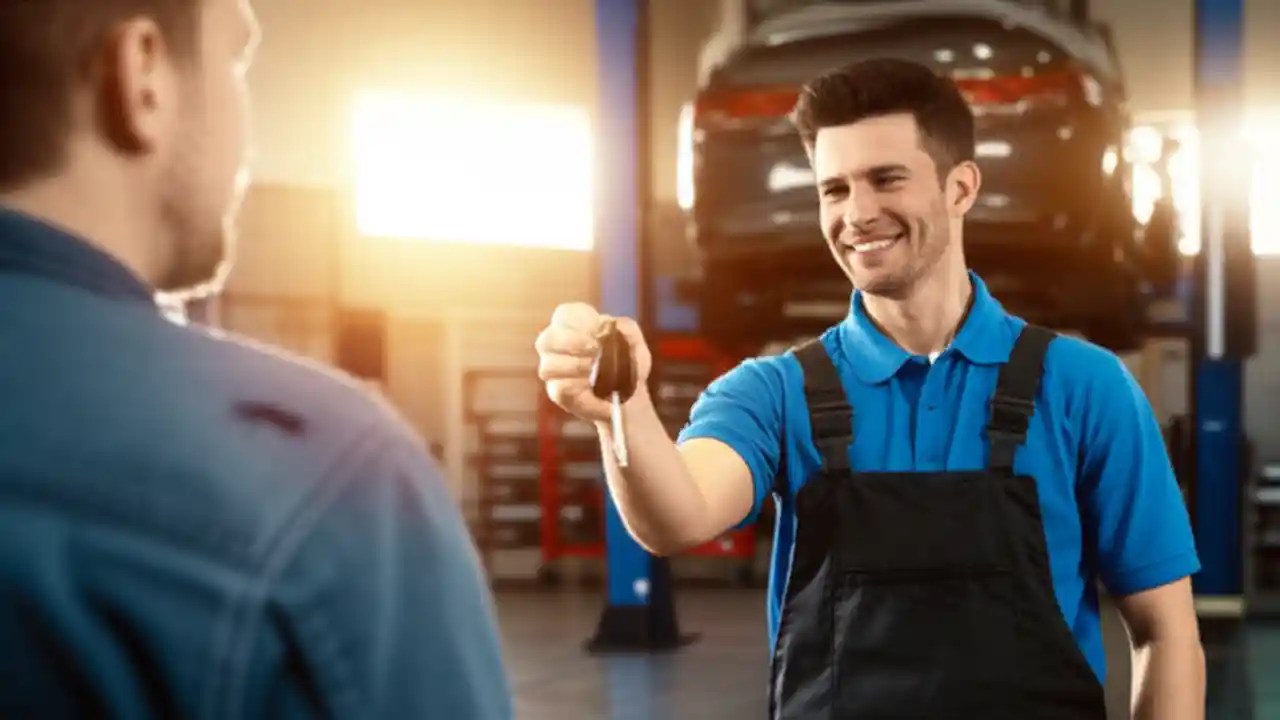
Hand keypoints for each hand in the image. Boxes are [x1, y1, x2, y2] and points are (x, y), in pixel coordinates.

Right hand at [534, 303, 651, 423]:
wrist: (631, 395)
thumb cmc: (627, 364)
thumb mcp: (634, 342)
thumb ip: (626, 328)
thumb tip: (609, 324)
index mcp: (573, 327)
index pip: (564, 315)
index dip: (578, 320)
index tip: (598, 329)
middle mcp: (557, 347)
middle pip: (547, 339)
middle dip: (572, 342)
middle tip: (595, 349)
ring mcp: (555, 372)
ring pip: (549, 366)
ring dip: (574, 365)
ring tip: (594, 368)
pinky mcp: (558, 393)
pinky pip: (559, 388)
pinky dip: (576, 385)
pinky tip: (591, 385)